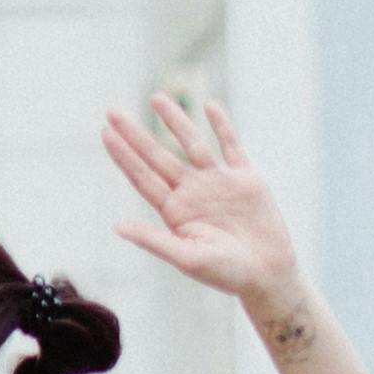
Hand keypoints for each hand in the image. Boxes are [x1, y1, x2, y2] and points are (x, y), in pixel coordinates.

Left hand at [102, 84, 301, 305]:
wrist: (268, 276)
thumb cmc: (225, 274)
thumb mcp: (186, 259)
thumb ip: (154, 240)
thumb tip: (117, 227)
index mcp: (174, 211)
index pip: (142, 177)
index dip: (123, 156)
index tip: (105, 134)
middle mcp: (192, 192)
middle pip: (158, 156)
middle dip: (136, 134)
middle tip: (112, 111)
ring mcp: (219, 183)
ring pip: (192, 144)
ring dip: (175, 121)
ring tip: (156, 97)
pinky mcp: (247, 179)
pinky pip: (232, 146)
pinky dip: (222, 126)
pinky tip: (209, 106)